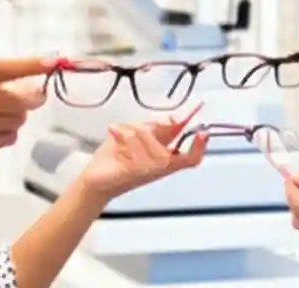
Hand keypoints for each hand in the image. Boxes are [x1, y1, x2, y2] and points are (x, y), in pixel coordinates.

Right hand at [0, 56, 54, 156]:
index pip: (3, 69)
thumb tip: (39, 89)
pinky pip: (9, 138)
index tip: (52, 62)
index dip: (29, 66)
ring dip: (18, 117)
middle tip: (36, 98)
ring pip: (16, 122)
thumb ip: (4, 78)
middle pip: (17, 102)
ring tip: (4, 113)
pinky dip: (9, 133)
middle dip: (32, 100)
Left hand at [77, 104, 208, 202]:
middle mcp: (159, 168)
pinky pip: (134, 145)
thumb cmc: (116, 159)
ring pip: (150, 141)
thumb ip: (157, 129)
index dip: (201, 147)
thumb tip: (174, 119)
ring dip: (133, 132)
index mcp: (163, 160)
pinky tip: (113, 133)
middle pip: (168, 143)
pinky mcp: (133, 171)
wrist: (95, 178)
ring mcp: (147, 171)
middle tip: (137, 128)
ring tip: (120, 134)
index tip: (203, 132)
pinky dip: (122, 134)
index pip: (191, 159)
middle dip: (151, 130)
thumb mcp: (139, 136)